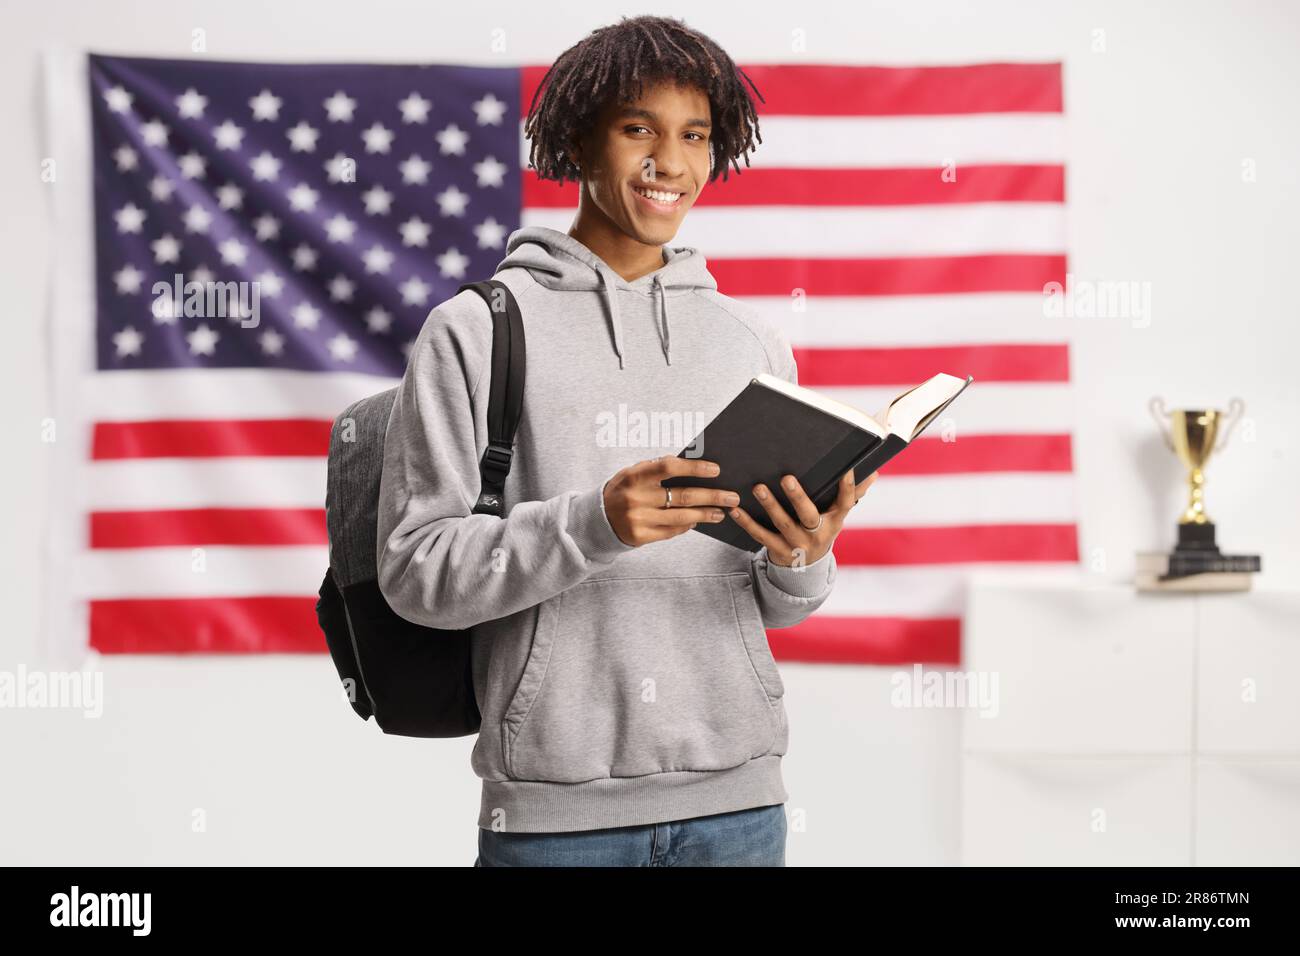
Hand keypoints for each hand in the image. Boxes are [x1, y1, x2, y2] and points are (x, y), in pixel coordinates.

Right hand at [602, 456, 740, 547]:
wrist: (596, 519)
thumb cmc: (622, 490)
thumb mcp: (633, 474)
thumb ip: (657, 469)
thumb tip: (695, 469)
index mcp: (634, 476)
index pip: (668, 467)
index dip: (694, 467)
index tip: (715, 470)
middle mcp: (636, 498)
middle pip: (682, 496)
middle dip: (712, 496)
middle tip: (731, 496)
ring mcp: (638, 519)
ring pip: (681, 517)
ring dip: (705, 514)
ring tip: (721, 512)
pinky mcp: (640, 536)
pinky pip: (671, 531)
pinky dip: (687, 526)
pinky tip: (698, 521)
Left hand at [729, 468, 877, 566]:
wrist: (806, 567)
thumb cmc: (821, 528)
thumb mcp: (837, 515)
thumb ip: (853, 494)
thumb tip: (874, 472)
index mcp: (835, 521)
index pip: (846, 503)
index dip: (848, 487)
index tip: (846, 469)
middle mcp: (818, 534)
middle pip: (809, 515)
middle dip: (798, 497)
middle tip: (786, 478)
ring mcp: (798, 545)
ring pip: (783, 524)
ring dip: (770, 506)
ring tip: (758, 488)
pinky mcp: (779, 551)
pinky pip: (761, 536)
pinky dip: (747, 523)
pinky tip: (735, 509)